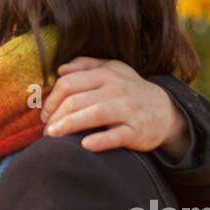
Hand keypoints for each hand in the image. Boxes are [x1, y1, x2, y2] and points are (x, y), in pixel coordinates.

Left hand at [40, 57, 190, 155]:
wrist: (166, 111)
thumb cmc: (130, 90)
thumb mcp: (112, 70)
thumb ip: (85, 65)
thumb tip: (60, 70)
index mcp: (106, 74)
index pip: (69, 83)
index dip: (51, 99)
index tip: (44, 114)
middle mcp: (116, 89)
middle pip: (77, 100)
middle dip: (56, 115)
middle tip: (46, 129)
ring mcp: (128, 110)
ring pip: (94, 114)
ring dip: (69, 125)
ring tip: (53, 135)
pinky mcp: (137, 131)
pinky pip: (116, 135)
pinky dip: (100, 140)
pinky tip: (85, 145)